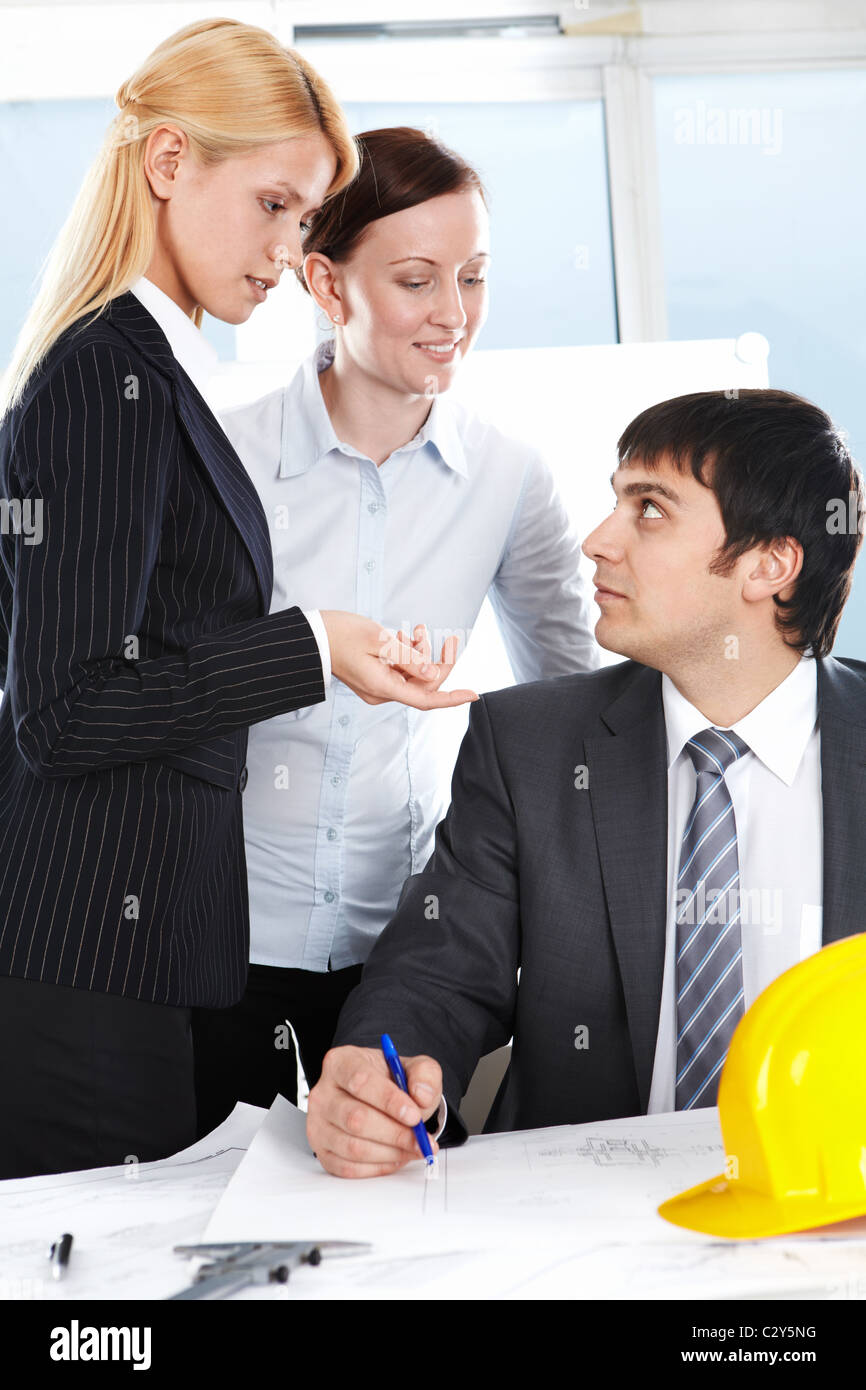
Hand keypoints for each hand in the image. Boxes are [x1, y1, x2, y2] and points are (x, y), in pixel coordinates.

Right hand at [307, 1044, 442, 1178]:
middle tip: (421, 1140)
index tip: (414, 1115)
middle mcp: (323, 1093)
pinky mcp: (322, 1151)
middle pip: (356, 1119)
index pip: (360, 1082)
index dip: (389, 1101)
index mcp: (341, 1063)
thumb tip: (420, 1095)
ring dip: (390, 1153)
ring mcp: (318, 1124)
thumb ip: (424, 1074)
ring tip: (413, 1148)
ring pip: (353, 1147)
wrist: (379, 1099)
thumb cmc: (391, 1082)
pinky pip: (349, 1168)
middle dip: (395, 1134)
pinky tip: (396, 1157)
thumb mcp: (413, 1068)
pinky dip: (378, 1167)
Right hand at [320, 612, 476, 709]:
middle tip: (448, 638)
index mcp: (382, 686)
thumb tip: (433, 675)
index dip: (451, 698)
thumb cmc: (340, 634)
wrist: (312, 637)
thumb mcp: (379, 640)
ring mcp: (377, 686)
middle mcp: (381, 692)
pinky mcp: (374, 677)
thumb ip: (408, 658)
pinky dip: (408, 654)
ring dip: (421, 654)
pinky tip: (404, 636)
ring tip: (416, 630)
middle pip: (423, 685)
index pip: (425, 699)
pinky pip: (400, 670)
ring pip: (413, 675)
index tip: (474, 695)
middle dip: (437, 662)